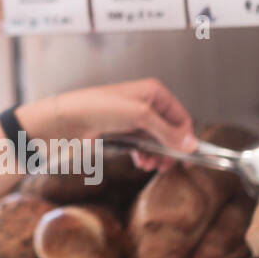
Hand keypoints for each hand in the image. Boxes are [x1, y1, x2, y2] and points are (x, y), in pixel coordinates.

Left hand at [15, 78, 197, 172]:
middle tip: (167, 165)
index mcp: (153, 92)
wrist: (67, 120)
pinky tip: (140, 162)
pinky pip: (140, 146)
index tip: (189, 157)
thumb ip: (167, 132)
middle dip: (169, 149)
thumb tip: (191, 144)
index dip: (186, 137)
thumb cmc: (99, 107)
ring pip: (155, 141)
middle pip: (169, 131)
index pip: (180, 117)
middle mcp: (144, 104)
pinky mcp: (121, 132)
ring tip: (149, 164)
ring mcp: (132, 119)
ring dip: (156, 155)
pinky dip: (143, 155)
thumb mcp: (140, 116)